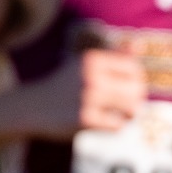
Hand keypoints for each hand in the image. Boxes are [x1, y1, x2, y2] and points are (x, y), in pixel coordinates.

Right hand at [19, 48, 145, 139]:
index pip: (133, 68)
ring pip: (130, 107)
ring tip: (123, 116)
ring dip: (130, 114)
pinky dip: (116, 126)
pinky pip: (117, 125)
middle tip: (129, 106)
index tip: (129, 88)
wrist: (32, 107)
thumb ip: (112, 55)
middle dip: (136, 98)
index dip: (137, 80)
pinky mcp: (84, 119)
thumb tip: (139, 46)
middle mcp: (91, 76)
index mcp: (92, 59)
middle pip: (136, 88)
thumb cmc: (63, 84)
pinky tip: (107, 124)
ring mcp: (88, 98)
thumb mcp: (83, 64)